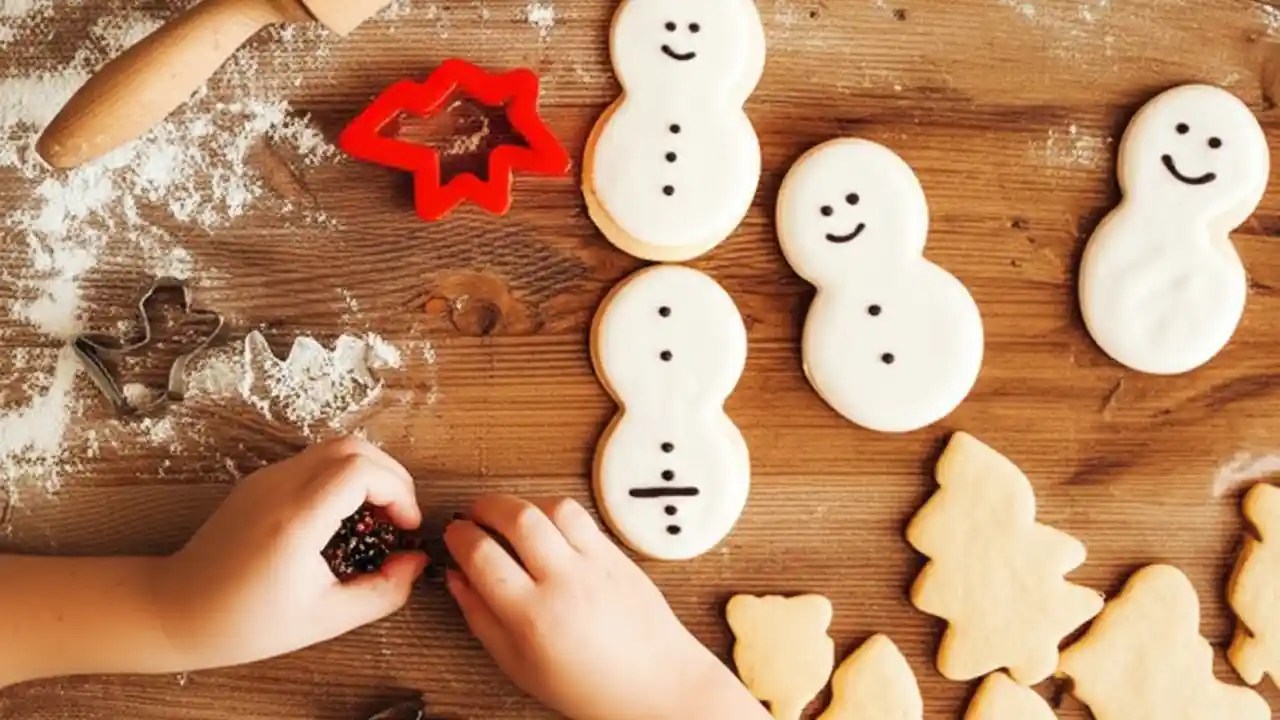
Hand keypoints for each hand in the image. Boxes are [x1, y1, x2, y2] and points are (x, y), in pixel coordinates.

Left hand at [154, 437, 427, 670]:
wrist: (175, 610)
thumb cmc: (243, 622)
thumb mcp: (325, 618)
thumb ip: (382, 591)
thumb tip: (415, 562)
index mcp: (295, 520)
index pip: (361, 470)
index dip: (398, 492)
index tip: (406, 527)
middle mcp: (279, 487)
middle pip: (354, 447)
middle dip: (391, 476)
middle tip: (401, 516)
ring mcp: (266, 479)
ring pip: (335, 448)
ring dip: (369, 474)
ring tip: (377, 518)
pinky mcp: (260, 482)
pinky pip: (315, 462)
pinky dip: (344, 478)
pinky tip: (345, 518)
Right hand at [444, 495, 767, 719]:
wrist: (655, 685)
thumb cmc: (590, 686)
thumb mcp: (519, 666)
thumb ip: (481, 618)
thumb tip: (456, 579)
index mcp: (533, 617)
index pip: (481, 555)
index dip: (459, 537)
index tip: (453, 534)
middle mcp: (564, 583)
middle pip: (515, 517)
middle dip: (485, 506)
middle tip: (474, 513)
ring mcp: (595, 564)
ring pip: (551, 507)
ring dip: (522, 502)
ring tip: (508, 515)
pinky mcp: (617, 555)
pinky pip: (582, 516)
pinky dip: (555, 511)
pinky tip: (545, 524)